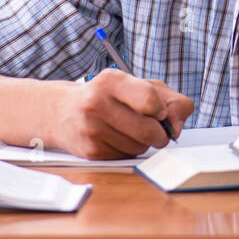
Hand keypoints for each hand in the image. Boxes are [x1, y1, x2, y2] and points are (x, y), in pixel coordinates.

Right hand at [47, 69, 193, 159]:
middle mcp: (97, 103)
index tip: (159, 112)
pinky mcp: (90, 151)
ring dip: (143, 143)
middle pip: (149, 130)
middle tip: (156, 130)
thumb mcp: (136, 85)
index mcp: (111, 80)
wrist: (61, 112)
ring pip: (140, 147)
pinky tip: (116, 139)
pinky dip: (129, 151)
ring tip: (129, 130)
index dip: (162, 110)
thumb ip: (168, 98)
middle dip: (159, 134)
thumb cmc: (108, 96)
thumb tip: (177, 126)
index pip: (150, 100)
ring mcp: (91, 129)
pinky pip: (127, 157)